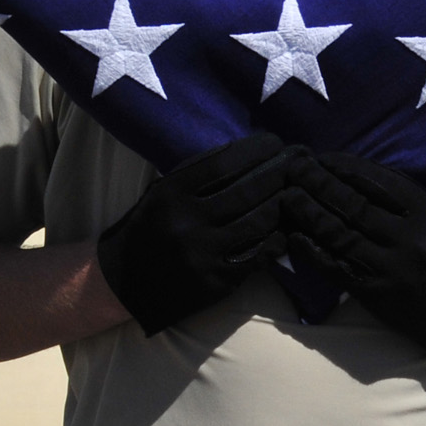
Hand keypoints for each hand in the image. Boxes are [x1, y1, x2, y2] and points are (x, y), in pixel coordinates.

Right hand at [96, 132, 287, 335]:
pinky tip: (285, 230)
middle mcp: (186, 222)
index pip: (223, 163)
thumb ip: (197, 175)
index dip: (256, 150)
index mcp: (171, 193)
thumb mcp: (162, 193)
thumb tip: (246, 151)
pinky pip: (257, 256)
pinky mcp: (215, 281)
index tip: (275, 142)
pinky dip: (276, 241)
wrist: (125, 283)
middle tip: (300, 162)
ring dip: (282, 205)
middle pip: (247, 190)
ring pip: (258, 223)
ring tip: (297, 192)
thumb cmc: (150, 229)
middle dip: (279, 173)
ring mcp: (202, 254)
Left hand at [283, 151, 425, 361]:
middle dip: (318, 183)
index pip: (377, 182)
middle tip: (293, 168)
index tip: (321, 157)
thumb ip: (404, 199)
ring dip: (308, 213)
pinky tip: (294, 236)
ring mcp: (392, 268)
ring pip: (341, 234)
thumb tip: (354, 174)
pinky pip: (337, 268)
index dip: (344, 167)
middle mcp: (411, 239)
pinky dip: (313, 251)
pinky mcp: (378, 294)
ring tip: (286, 196)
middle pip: (353, 205)